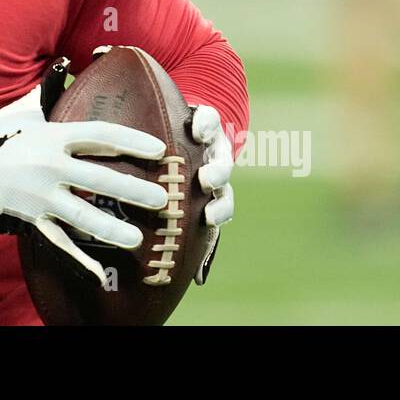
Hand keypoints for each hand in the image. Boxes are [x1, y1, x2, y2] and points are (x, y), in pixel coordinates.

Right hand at [0, 84, 169, 287]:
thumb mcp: (25, 111)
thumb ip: (50, 92)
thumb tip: (69, 65)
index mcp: (52, 137)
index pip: (99, 136)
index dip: (130, 142)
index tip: (158, 149)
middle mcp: (49, 168)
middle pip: (98, 179)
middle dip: (132, 189)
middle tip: (161, 198)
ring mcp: (41, 197)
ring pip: (81, 216)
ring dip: (110, 227)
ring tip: (137, 236)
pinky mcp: (33, 218)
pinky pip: (58, 241)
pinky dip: (78, 258)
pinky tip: (100, 272)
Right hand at [190, 103, 233, 283]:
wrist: (182, 125)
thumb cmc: (175, 172)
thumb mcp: (178, 203)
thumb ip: (186, 233)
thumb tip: (196, 281)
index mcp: (212, 190)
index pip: (223, 205)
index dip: (219, 212)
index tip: (207, 219)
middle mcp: (215, 166)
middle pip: (223, 177)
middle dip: (218, 183)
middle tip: (206, 187)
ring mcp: (212, 143)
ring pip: (222, 153)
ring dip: (216, 161)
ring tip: (204, 168)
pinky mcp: (205, 118)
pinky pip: (208, 119)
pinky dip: (205, 125)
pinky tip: (194, 131)